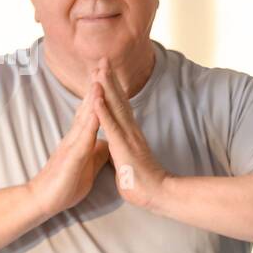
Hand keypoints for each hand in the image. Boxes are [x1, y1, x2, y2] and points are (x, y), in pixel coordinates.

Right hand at [27, 80, 111, 219]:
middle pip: (88, 105)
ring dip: (93, 96)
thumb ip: (96, 152)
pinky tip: (96, 108)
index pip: (93, 110)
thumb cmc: (66, 184)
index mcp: (82, 138)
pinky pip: (84, 135)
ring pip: (85, 115)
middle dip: (97, 84)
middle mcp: (76, 136)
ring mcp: (73, 143)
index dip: (101, 93)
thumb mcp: (88, 165)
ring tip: (100, 76)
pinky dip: (91, 120)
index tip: (110, 75)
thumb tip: (106, 144)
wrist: (45, 200)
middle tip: (104, 62)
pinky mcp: (73, 154)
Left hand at [91, 57, 169, 209]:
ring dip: (106, 88)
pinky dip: (103, 111)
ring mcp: (127, 136)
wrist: (156, 193)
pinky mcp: (123, 146)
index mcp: (130, 133)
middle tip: (102, 59)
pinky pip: (111, 126)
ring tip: (98, 69)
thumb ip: (122, 149)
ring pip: (115, 107)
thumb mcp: (129, 160)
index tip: (105, 71)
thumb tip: (116, 146)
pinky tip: (96, 97)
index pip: (120, 106)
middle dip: (109, 79)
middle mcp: (130, 130)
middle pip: (119, 99)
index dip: (112, 88)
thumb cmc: (142, 181)